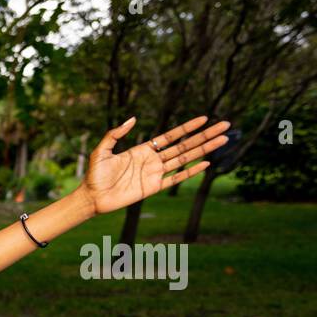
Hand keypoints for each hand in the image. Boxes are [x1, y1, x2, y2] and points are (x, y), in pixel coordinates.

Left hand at [81, 114, 229, 214]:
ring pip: (185, 159)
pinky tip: (205, 163)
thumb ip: (115, 134)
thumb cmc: (94, 175)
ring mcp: (155, 174)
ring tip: (222, 140)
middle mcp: (153, 160)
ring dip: (204, 150)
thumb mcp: (101, 150)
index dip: (188, 128)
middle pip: (184, 145)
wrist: (91, 198)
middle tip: (224, 125)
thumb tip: (133, 118)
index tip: (205, 118)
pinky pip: (176, 178)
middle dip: (204, 136)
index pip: (171, 136)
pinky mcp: (153, 188)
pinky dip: (191, 171)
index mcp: (143, 149)